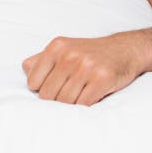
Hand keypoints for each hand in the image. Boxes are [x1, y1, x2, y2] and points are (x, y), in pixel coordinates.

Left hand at [22, 35, 142, 105]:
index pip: (33, 82)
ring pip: (65, 102)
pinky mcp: (102, 78)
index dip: (41, 90)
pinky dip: (84, 105)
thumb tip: (25, 68)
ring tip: (79, 95)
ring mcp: (86, 66)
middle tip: (68, 95)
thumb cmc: (91, 52)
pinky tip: (90, 96)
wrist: (125, 49)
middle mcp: (70, 55)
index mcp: (57, 47)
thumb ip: (42, 59)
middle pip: (48, 95)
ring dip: (71, 104)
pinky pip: (83, 104)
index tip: (53, 88)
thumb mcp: (65, 47)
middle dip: (56, 101)